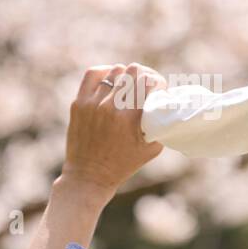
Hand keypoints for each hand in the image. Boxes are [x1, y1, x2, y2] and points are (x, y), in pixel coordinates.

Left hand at [59, 63, 163, 198]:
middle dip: (144, 76)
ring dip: (126, 75)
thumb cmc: (123, 165)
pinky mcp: (79, 103)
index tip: (160, 90)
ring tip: (130, 84)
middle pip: (133, 71)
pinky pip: (93, 74)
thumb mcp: (151, 149)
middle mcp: (110, 107)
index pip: (149, 82)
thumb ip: (161, 126)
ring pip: (115, 71)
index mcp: (130, 118)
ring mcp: (92, 103)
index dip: (159, 82)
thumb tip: (168, 106)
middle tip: (146, 85)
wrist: (88, 177)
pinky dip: (105, 72)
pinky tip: (112, 79)